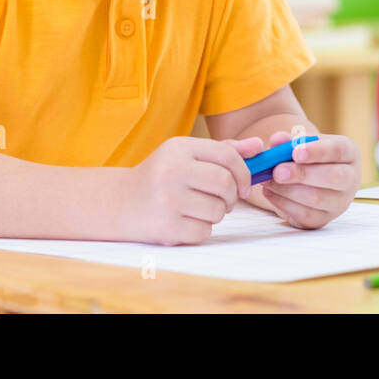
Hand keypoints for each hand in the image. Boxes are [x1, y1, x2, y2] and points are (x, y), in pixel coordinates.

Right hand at [122, 135, 263, 244]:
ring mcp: (167, 200)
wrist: (119, 202)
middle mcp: (172, 171)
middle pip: (226, 184)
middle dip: (232, 196)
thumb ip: (224, 150)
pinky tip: (185, 222)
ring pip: (218, 211)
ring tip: (198, 209)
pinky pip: (204, 232)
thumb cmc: (161, 176)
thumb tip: (259, 146)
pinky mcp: (165, 228)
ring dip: (216, 214)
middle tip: (224, 200)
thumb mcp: (186, 155)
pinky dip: (201, 230)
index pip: (227, 155)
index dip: (244, 172)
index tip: (244, 185)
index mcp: (179, 148)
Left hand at [257, 131, 359, 228]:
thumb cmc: (307, 157)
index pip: (339, 150)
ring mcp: (339, 203)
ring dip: (287, 190)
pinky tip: (269, 193)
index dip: (318, 151)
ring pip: (317, 199)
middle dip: (303, 174)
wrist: (310, 181)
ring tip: (267, 180)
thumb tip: (277, 140)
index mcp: (348, 153)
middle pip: (334, 177)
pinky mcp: (323, 220)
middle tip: (278, 171)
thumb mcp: (300, 144)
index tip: (296, 152)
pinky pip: (304, 215)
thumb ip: (287, 140)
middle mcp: (350, 179)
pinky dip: (283, 204)